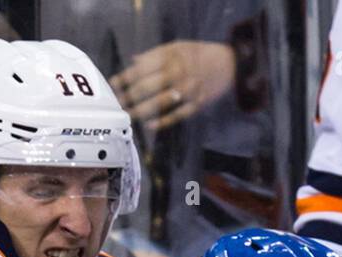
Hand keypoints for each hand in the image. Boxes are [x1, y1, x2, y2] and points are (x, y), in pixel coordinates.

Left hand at [109, 40, 236, 131]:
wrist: (228, 64)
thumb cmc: (197, 55)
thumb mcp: (177, 47)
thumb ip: (154, 55)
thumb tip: (132, 61)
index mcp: (172, 56)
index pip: (142, 68)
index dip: (125, 78)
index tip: (113, 86)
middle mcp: (180, 72)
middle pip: (148, 87)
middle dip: (129, 96)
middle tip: (116, 104)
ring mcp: (189, 89)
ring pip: (160, 102)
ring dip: (141, 110)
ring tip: (127, 115)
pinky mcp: (197, 104)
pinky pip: (178, 115)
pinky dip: (162, 121)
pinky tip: (148, 125)